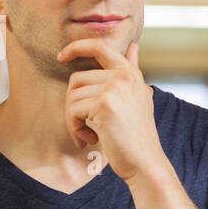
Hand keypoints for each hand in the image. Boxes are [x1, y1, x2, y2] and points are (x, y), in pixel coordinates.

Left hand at [58, 39, 167, 182]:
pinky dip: (75, 128)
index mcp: (131, 74)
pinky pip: (73, 111)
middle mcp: (124, 77)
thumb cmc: (138, 135)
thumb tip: (134, 47)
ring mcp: (114, 89)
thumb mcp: (140, 98)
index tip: (61, 56)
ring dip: (73, 120)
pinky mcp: (103, 105)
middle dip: (73, 105)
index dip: (77, 47)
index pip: (100, 46)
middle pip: (77, 79)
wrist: (146, 162)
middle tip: (83, 126)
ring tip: (87, 135)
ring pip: (72, 96)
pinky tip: (89, 140)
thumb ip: (132, 71)